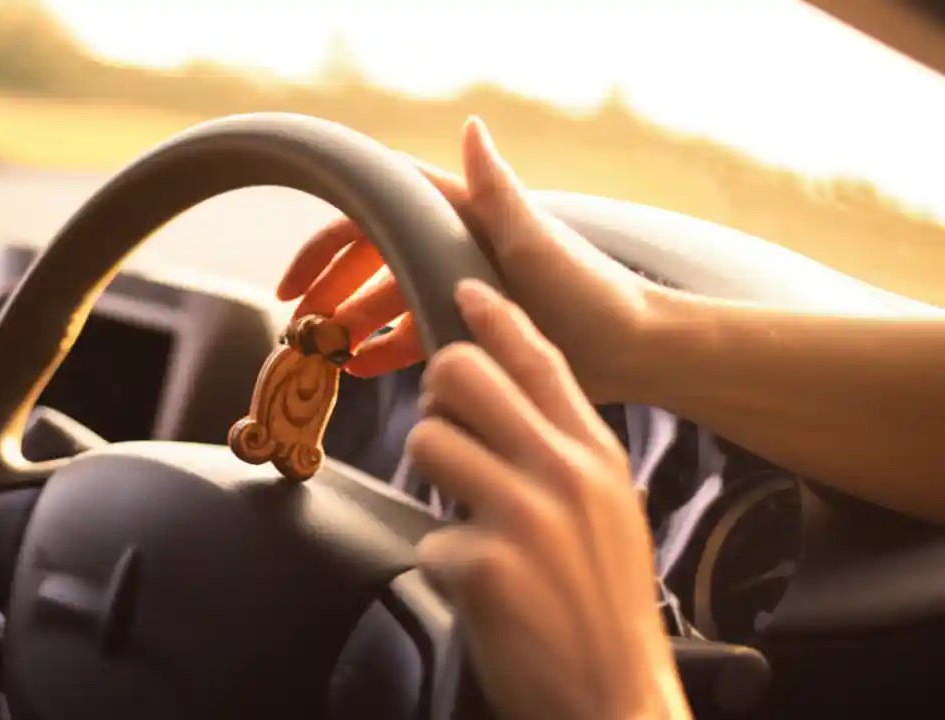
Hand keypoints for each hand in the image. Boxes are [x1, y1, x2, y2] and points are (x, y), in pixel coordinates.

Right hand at [276, 116, 653, 399]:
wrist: (635, 349)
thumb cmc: (590, 291)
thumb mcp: (536, 240)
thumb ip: (497, 188)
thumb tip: (472, 125)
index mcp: (461, 217)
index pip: (375, 215)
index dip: (326, 244)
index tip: (293, 282)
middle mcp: (454, 245)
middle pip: (371, 259)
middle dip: (330, 290)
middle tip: (298, 324)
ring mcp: (460, 287)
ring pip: (388, 300)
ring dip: (352, 323)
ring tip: (324, 354)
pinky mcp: (472, 325)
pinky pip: (414, 333)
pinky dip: (385, 349)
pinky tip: (362, 370)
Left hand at [409, 280, 688, 719]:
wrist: (616, 697)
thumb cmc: (607, 605)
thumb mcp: (610, 512)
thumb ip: (566, 456)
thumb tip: (506, 410)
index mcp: (596, 455)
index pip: (541, 360)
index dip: (496, 319)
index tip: (465, 291)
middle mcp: (563, 473)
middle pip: (464, 374)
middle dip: (438, 391)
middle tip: (442, 421)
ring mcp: (524, 515)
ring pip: (428, 441)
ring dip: (434, 481)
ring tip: (465, 522)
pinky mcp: (485, 564)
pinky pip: (428, 537)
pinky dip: (444, 566)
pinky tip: (480, 590)